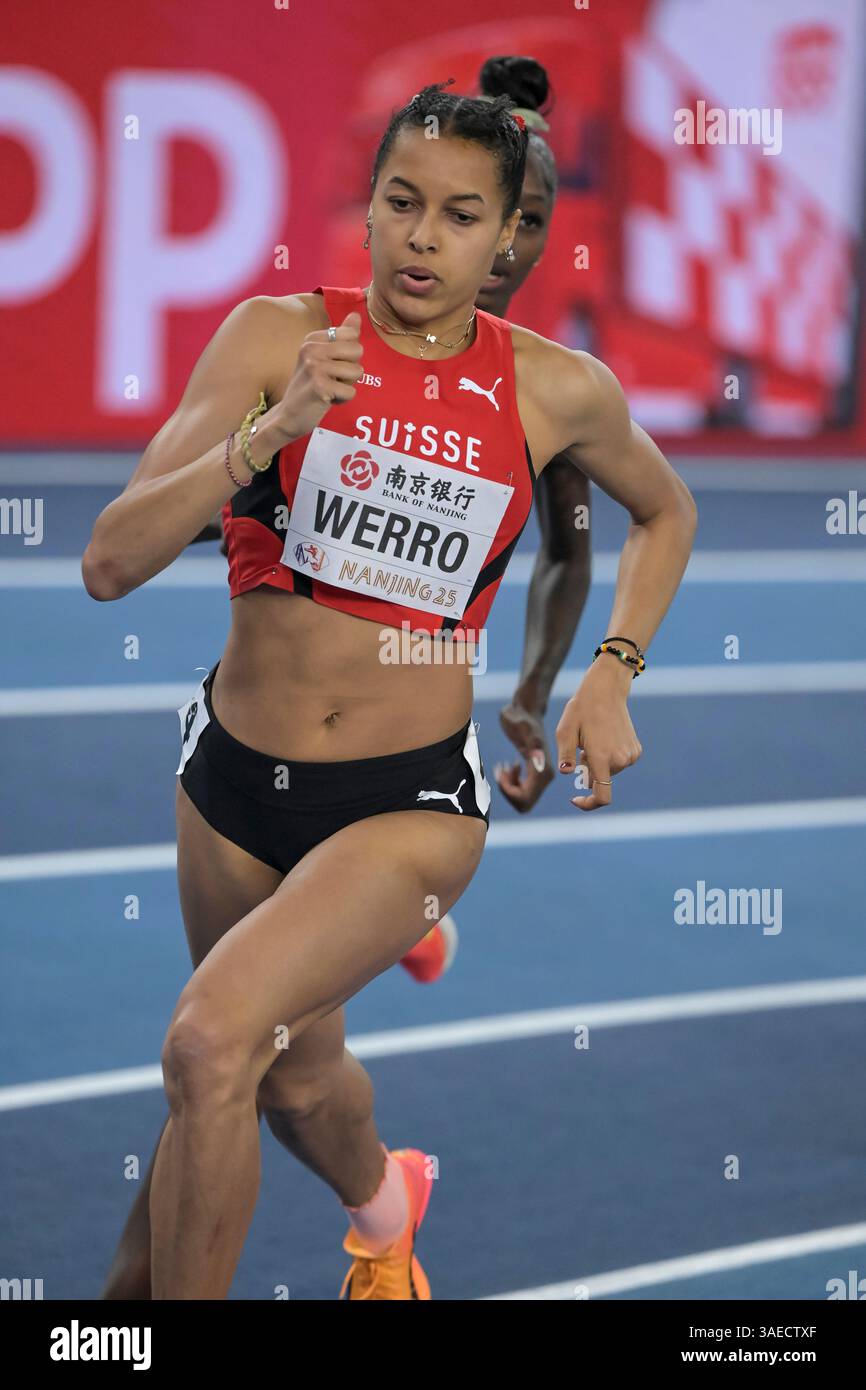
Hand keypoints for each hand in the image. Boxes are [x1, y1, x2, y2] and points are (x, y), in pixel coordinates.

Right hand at [275, 310, 363, 439]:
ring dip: (347, 386)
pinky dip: (342, 400)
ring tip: (329, 389)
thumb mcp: (322, 357)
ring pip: (357, 372)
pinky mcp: (320, 387)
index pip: (352, 334)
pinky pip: (351, 392)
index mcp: (313, 338)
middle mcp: (312, 349)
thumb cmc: (310, 386)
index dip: (349, 354)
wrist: (288, 415)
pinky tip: (326, 399)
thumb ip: (341, 336)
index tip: (332, 364)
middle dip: (351, 369)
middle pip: (358, 350)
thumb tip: (356, 314)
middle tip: (332, 379)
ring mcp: (315, 367)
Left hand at [494, 700, 554, 812]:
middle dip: (508, 791)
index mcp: (543, 770)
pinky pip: (522, 791)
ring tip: (502, 768)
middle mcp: (545, 776)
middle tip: (500, 772)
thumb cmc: (520, 715)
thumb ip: (532, 742)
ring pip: (522, 799)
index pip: (524, 798)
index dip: (508, 791)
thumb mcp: (522, 725)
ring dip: (508, 787)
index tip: (501, 772)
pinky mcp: (534, 773)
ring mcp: (540, 775)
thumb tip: (538, 761)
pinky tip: (508, 767)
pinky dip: (510, 784)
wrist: (525, 708)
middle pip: (524, 804)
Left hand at [555, 657, 641, 810]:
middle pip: (600, 781)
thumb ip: (565, 757)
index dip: (589, 804)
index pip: (601, 797)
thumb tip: (567, 773)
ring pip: (609, 772)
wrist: (606, 690)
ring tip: (593, 739)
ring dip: (598, 763)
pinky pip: (618, 763)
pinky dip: (609, 757)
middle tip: (581, 748)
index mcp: (602, 758)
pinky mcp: (636, 751)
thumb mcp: (565, 732)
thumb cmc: (581, 709)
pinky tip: (605, 736)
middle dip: (587, 772)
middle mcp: (620, 760)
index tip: (576, 799)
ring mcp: (631, 756)